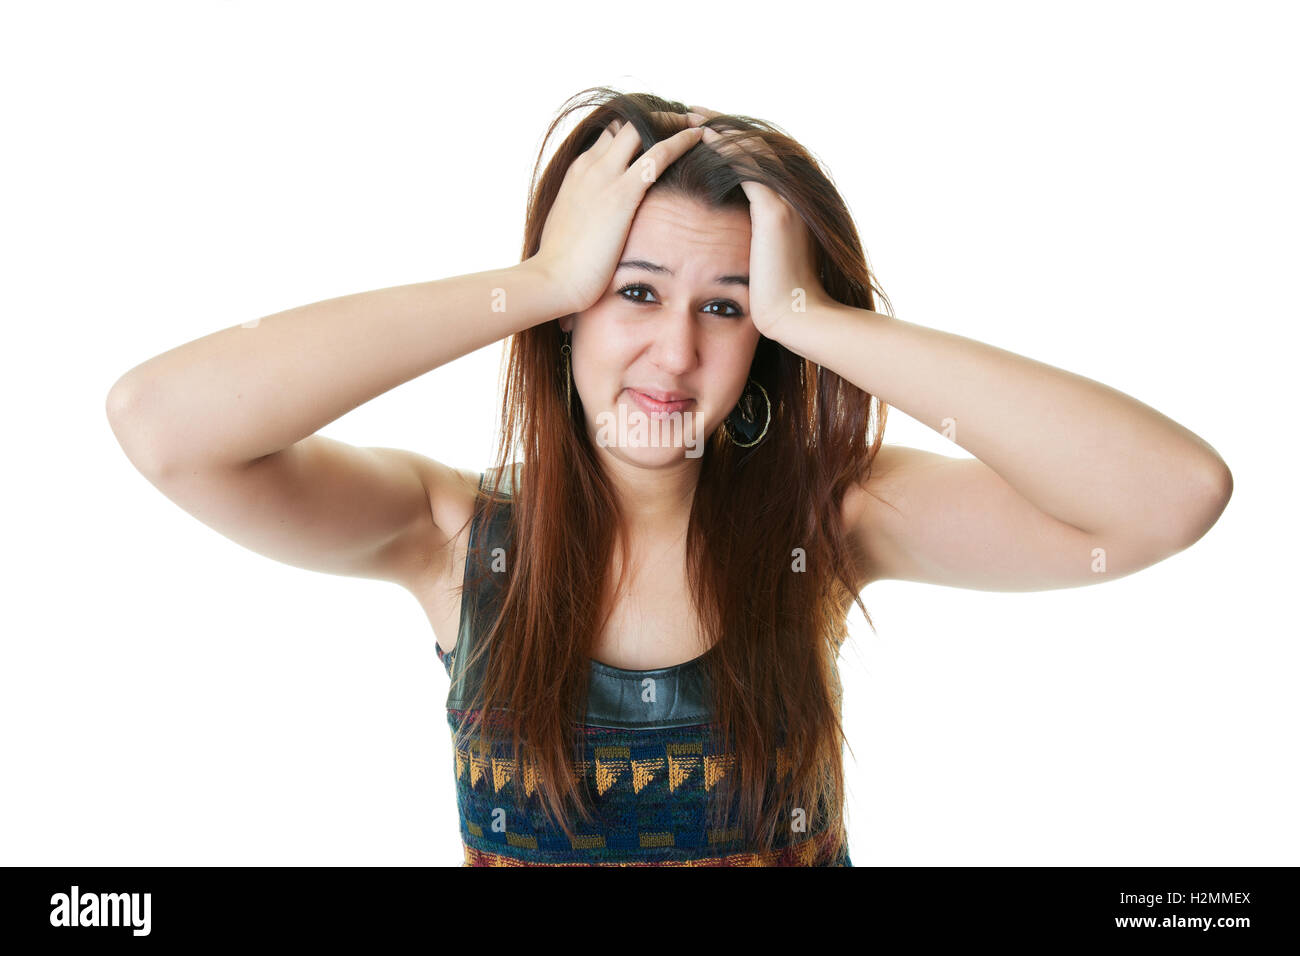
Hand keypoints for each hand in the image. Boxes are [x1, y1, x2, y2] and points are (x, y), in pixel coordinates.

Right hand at [531, 111, 705, 315]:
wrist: (552, 279)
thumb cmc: (561, 263)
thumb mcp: (569, 225)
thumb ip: (584, 212)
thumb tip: (595, 222)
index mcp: (578, 172)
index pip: (609, 135)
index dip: (636, 130)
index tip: (658, 131)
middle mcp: (590, 165)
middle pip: (625, 122)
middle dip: (655, 116)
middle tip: (684, 118)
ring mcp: (605, 176)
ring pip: (641, 127)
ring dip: (672, 120)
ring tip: (698, 121)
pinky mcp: (622, 193)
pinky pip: (657, 154)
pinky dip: (681, 140)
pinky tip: (699, 136)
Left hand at [688, 105, 829, 340]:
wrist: (796, 318)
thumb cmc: (773, 297)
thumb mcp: (761, 257)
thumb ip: (751, 235)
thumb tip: (729, 230)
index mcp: (787, 202)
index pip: (757, 156)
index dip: (729, 138)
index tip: (700, 127)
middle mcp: (790, 194)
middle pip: (754, 143)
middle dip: (722, 124)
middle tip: (690, 110)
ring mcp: (785, 201)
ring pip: (752, 148)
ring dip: (721, 128)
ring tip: (691, 116)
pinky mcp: (774, 212)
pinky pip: (749, 167)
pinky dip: (727, 148)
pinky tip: (704, 137)